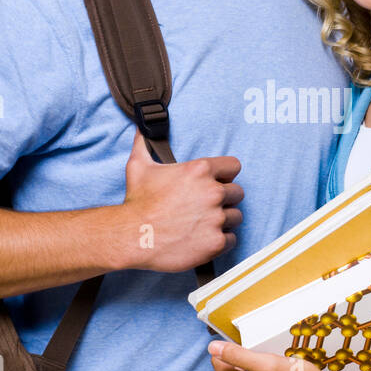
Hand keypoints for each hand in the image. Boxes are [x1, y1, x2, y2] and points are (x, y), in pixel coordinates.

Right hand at [124, 133, 242, 271]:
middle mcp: (212, 192)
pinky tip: (204, 239)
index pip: (234, 166)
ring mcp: (216, 218)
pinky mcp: (216, 241)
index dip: (225, 175)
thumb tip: (141, 129)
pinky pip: (232, 239)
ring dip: (224, 220)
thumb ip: (144, 144)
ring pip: (236, 217)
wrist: (133, 237)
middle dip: (224, 199)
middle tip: (206, 207)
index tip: (216, 182)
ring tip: (204, 224)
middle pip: (237, 193)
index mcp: (200, 170)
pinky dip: (221, 241)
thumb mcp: (139, 166)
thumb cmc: (137, 202)